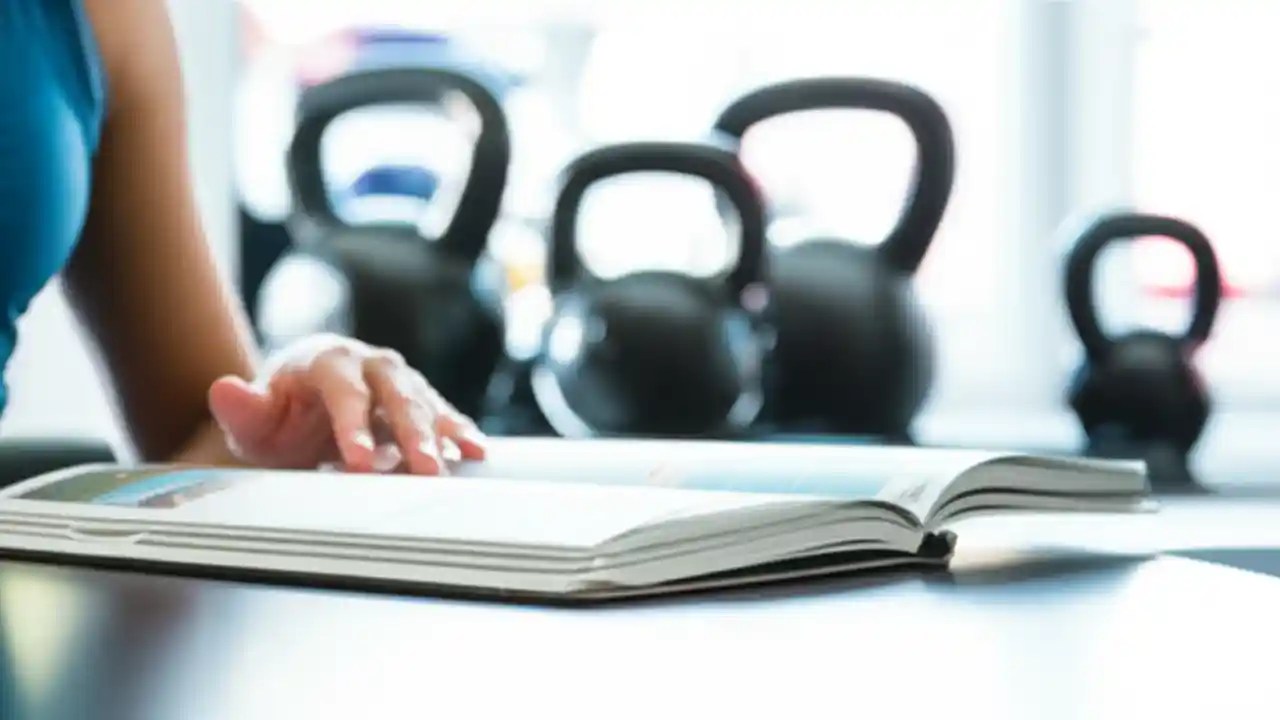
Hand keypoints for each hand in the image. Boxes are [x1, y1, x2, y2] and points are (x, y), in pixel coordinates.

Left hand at [206, 335, 485, 474]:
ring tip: (451, 466)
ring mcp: (397, 379)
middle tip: (426, 470)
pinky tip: (477, 451)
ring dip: (440, 434)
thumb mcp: (253, 419)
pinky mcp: (417, 398)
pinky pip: (442, 412)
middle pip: (396, 393)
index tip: (359, 463)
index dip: (353, 425)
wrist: (301, 403)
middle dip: (412, 432)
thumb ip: (240, 408)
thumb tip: (223, 388)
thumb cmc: (276, 415)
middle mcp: (368, 362)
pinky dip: (458, 430)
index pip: (344, 391)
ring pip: (423, 401)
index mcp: (326, 360)